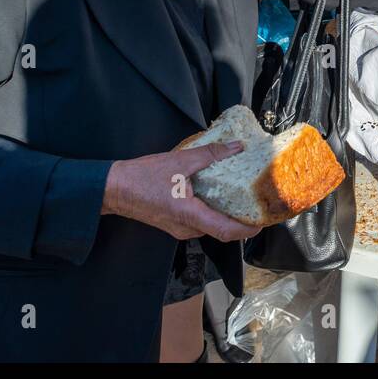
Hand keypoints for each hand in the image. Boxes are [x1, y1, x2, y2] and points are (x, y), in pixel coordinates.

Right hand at [101, 142, 261, 241]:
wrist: (114, 188)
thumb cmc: (142, 177)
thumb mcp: (180, 160)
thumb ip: (210, 154)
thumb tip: (236, 147)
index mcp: (189, 216)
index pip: (226, 231)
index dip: (247, 230)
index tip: (263, 221)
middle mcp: (186, 228)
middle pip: (221, 231)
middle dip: (242, 222)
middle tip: (258, 207)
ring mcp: (179, 228)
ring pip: (210, 228)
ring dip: (227, 218)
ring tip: (243, 200)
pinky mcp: (174, 224)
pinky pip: (200, 223)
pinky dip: (213, 213)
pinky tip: (219, 197)